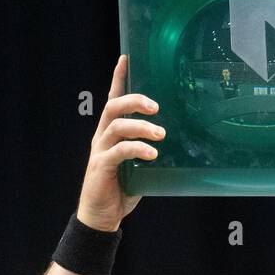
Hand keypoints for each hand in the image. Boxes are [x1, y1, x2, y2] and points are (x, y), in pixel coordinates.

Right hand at [76, 55, 165, 231]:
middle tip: (156, 106)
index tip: (126, 58)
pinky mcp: (101, 166)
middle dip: (134, 100)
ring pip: (117, 126)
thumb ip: (147, 150)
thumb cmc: (120, 190)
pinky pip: (119, 151)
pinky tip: (152, 154)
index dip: (118, 78)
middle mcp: (101, 138)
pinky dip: (137, 149)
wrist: (101, 216)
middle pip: (113, 107)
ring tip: (161, 134)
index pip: (112, 100)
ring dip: (141, 127)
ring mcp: (99, 151)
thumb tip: (174, 141)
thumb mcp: (137, 166)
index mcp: (109, 134)